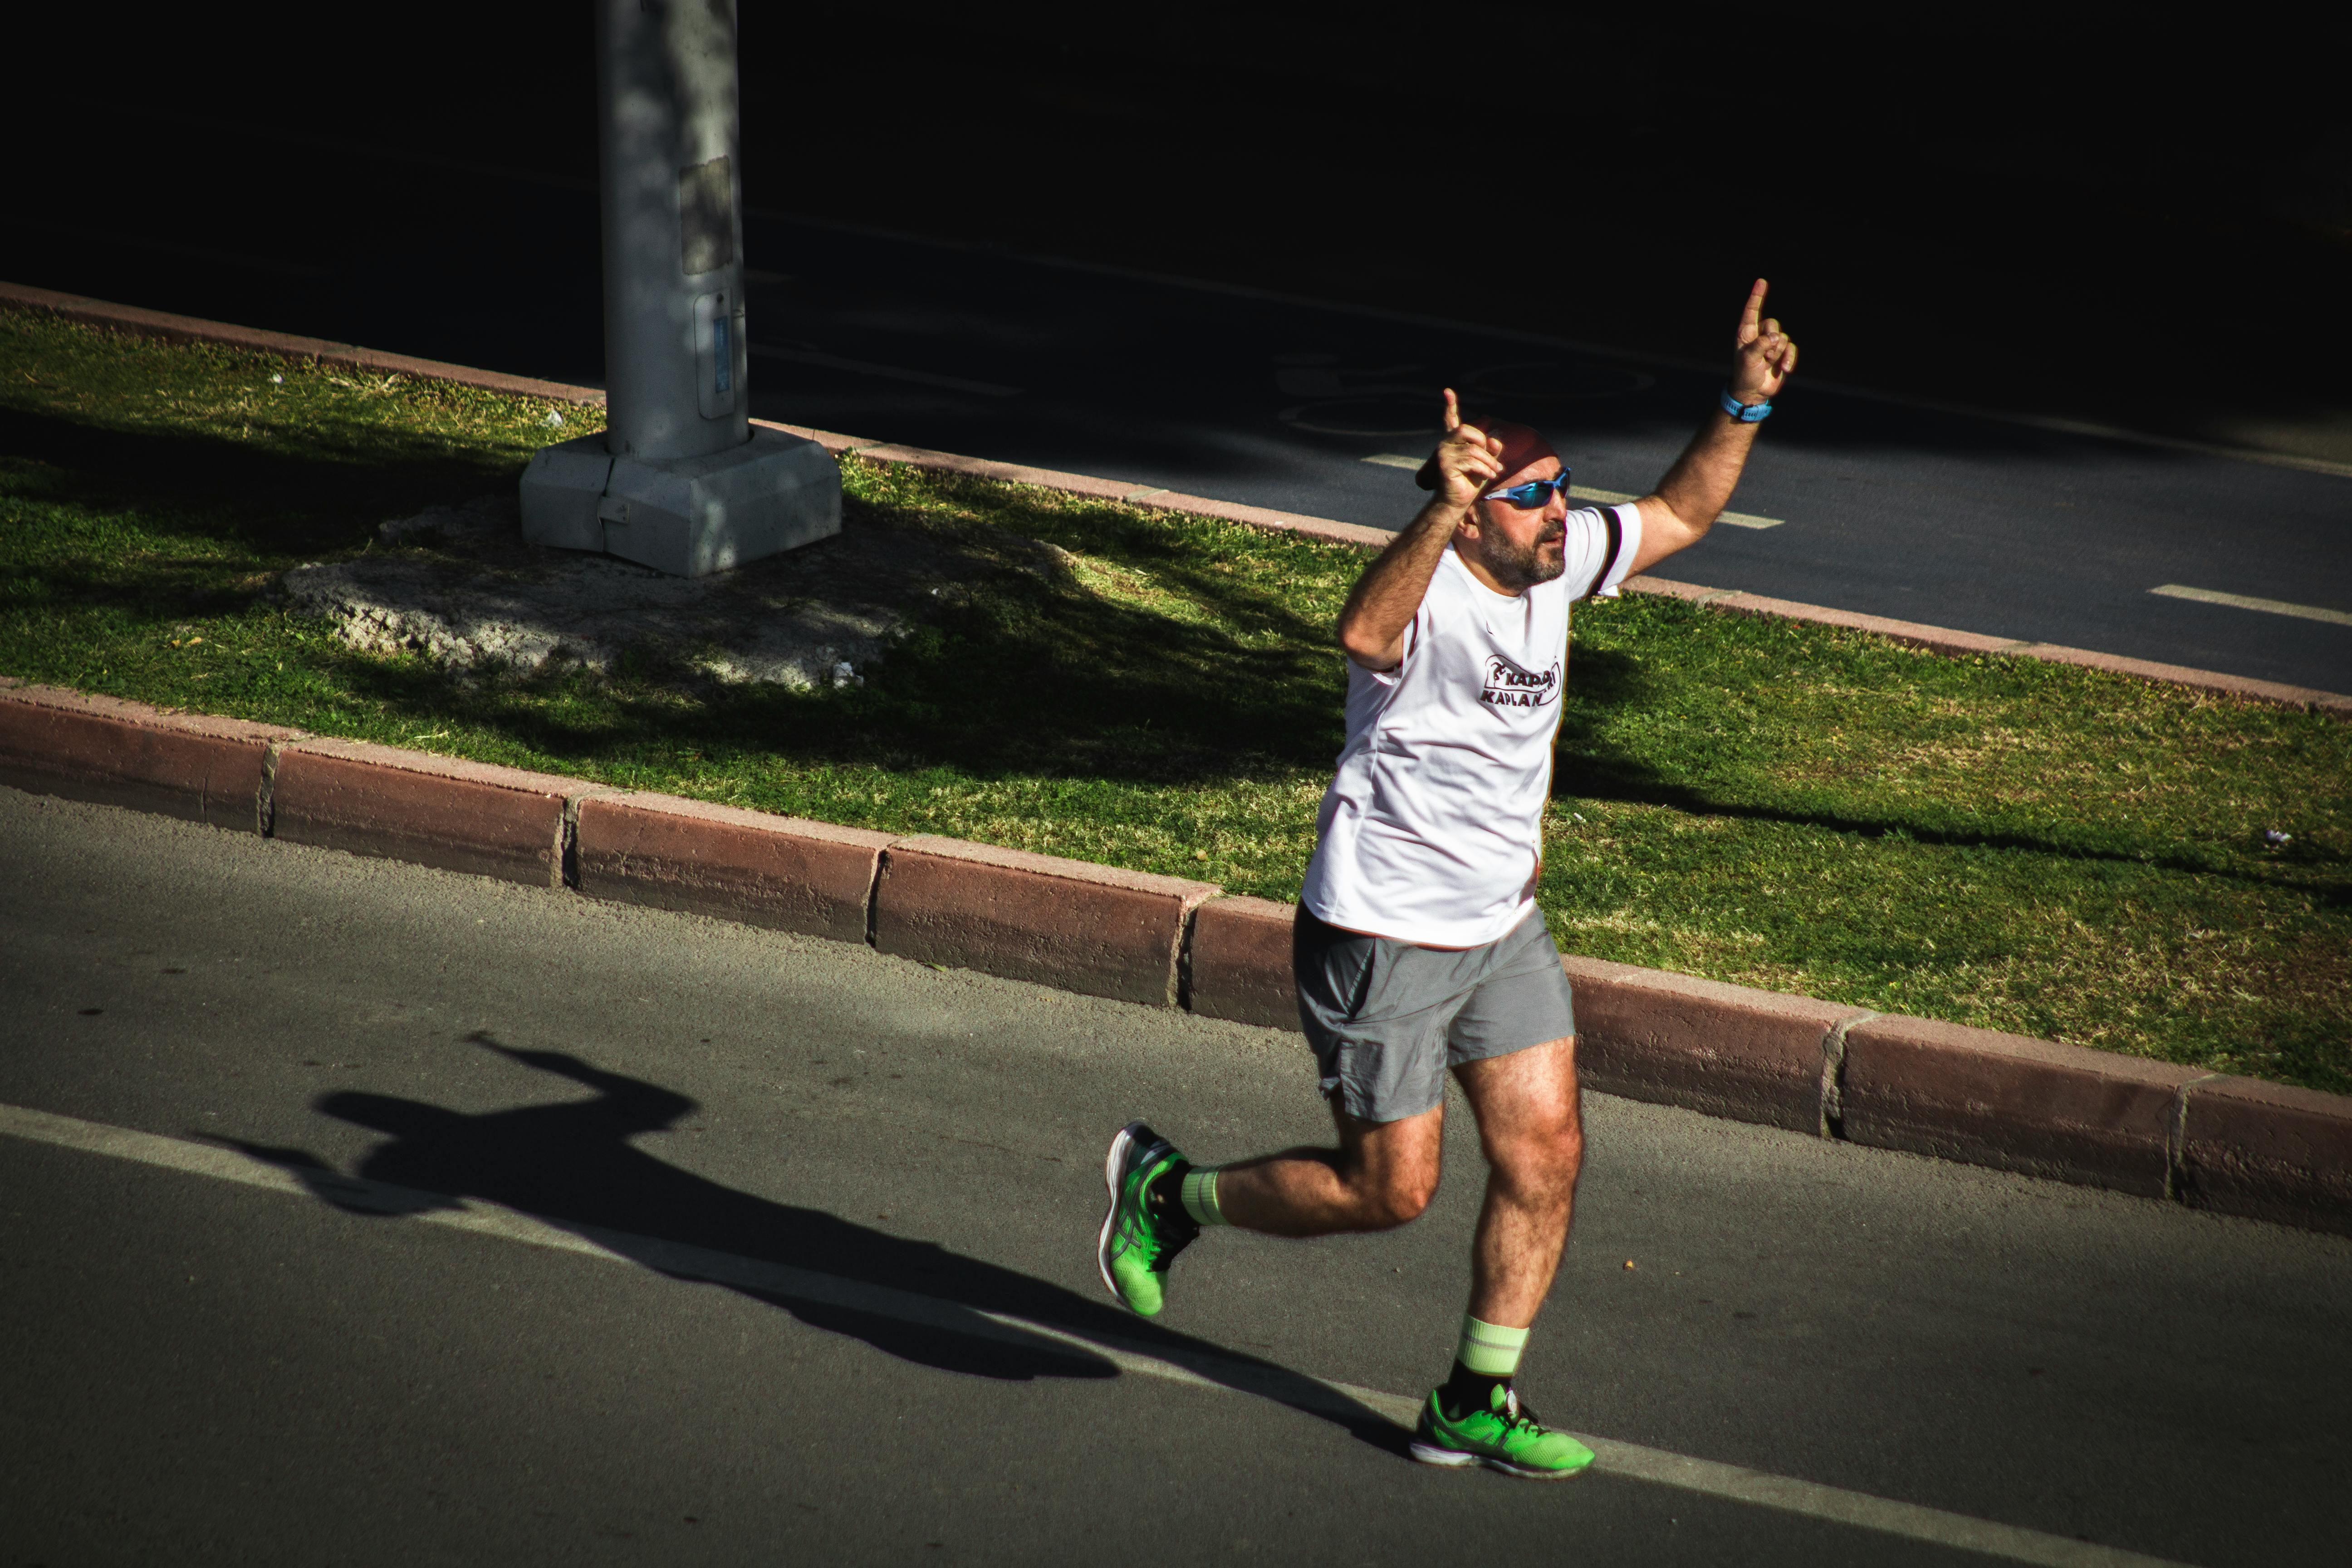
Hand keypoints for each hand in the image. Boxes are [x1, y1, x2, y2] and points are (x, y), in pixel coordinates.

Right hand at [1429, 387, 1504, 508]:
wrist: (1457, 503)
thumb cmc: (1470, 482)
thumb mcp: (1485, 462)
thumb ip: (1491, 449)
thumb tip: (1495, 440)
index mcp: (1453, 442)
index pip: (1451, 420)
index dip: (1450, 405)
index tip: (1447, 391)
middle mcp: (1445, 444)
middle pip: (1466, 430)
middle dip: (1482, 442)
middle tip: (1492, 459)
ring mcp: (1443, 454)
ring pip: (1474, 449)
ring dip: (1489, 462)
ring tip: (1495, 472)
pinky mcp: (1445, 465)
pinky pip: (1471, 460)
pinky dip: (1485, 468)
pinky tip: (1490, 476)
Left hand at [1729, 279, 1797, 405]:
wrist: (1753, 393)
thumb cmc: (1744, 374)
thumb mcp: (1747, 359)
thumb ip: (1759, 345)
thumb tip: (1775, 337)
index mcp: (1746, 333)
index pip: (1752, 311)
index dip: (1757, 296)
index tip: (1761, 282)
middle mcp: (1759, 335)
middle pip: (1773, 324)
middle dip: (1771, 340)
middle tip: (1764, 356)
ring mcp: (1772, 344)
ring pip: (1783, 337)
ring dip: (1778, 353)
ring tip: (1768, 364)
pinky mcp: (1782, 353)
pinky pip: (1791, 349)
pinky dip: (1789, 358)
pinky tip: (1784, 369)